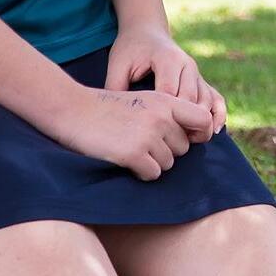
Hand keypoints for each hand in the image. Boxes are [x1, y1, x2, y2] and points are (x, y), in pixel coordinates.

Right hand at [39, 84, 213, 180]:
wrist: (72, 109)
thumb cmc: (108, 108)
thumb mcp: (143, 100)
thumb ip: (168, 113)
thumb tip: (195, 136)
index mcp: (165, 100)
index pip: (203, 119)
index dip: (200, 133)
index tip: (189, 141)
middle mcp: (161, 117)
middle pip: (183, 148)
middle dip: (166, 151)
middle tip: (141, 143)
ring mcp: (148, 136)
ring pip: (168, 164)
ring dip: (152, 162)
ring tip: (129, 148)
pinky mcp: (133, 154)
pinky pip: (152, 174)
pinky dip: (141, 172)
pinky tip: (125, 160)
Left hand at [104, 29, 226, 140]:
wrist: (147, 32)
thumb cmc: (130, 49)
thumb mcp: (117, 64)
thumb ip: (116, 88)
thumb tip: (115, 118)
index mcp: (167, 59)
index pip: (170, 92)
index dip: (163, 115)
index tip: (152, 133)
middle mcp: (187, 65)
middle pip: (191, 100)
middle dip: (182, 122)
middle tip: (168, 142)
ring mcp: (197, 72)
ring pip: (206, 101)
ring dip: (200, 122)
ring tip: (187, 141)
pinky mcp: (201, 80)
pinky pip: (217, 98)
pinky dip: (218, 115)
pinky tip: (214, 131)